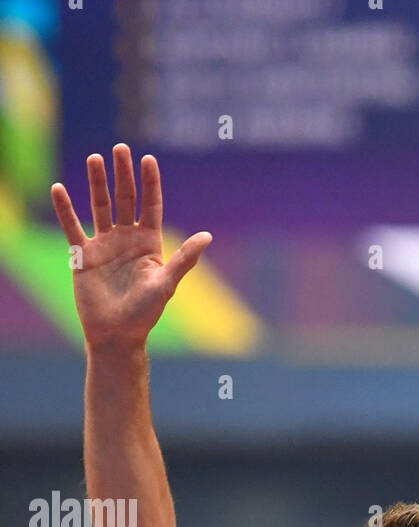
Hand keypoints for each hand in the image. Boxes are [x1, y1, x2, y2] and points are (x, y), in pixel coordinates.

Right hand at [51, 143, 211, 348]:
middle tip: (120, 148)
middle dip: (123, 174)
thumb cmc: (145, 313)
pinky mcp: (83, 255)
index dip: (150, 183)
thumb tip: (208, 236)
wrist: (117, 334)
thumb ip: (184, 259)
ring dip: (97, 183)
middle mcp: (127, 239)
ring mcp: (104, 245)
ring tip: (94, 158)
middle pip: (125, 199)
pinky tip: (59, 189)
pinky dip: (65, 209)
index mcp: (150, 243)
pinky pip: (72, 227)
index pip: (151, 206)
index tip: (148, 159)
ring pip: (100, 206)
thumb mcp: (166, 283)